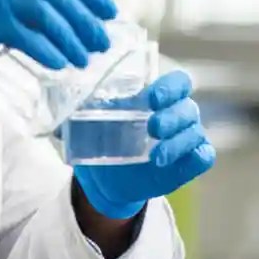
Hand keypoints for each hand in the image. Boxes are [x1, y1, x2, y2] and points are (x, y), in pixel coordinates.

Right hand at [0, 0, 117, 85]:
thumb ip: (24, 1)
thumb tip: (72, 22)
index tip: (109, 12)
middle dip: (84, 20)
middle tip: (100, 42)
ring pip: (45, 14)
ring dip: (70, 38)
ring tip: (83, 58)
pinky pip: (24, 34)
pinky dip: (46, 49)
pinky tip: (59, 62)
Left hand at [74, 71, 215, 218]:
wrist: (106, 177)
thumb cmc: (100, 138)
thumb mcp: (88, 122)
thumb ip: (76, 112)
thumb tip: (54, 114)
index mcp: (156, 95)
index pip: (179, 82)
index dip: (171, 87)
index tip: (152, 98)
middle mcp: (176, 113)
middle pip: (189, 107)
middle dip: (173, 117)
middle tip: (152, 128)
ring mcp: (185, 138)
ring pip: (197, 133)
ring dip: (179, 142)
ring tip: (155, 156)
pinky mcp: (189, 162)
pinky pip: (204, 156)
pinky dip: (194, 158)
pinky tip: (172, 163)